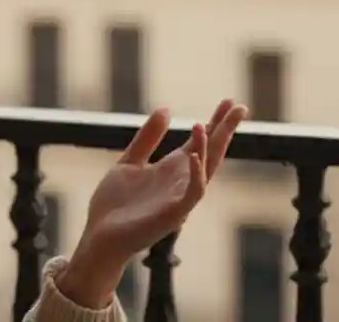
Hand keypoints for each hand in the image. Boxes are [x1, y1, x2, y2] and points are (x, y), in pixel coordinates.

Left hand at [56, 99, 247, 307]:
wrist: (98, 237)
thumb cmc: (114, 205)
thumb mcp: (130, 161)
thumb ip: (148, 138)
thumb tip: (166, 109)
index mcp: (172, 169)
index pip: (200, 142)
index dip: (215, 122)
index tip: (228, 101)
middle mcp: (181, 181)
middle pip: (211, 152)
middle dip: (225, 130)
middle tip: (240, 107)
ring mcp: (180, 198)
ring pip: (205, 170)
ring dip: (208, 148)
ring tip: (205, 124)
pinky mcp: (173, 215)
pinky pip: (192, 193)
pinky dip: (197, 175)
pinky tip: (193, 155)